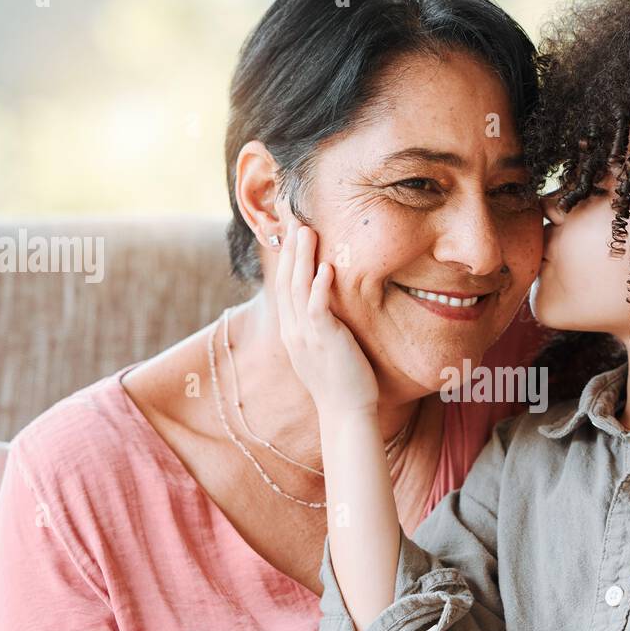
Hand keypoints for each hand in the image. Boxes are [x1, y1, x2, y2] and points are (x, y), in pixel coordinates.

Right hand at [274, 223, 377, 414]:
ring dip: (302, 258)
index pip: (284, 286)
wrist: (345, 413)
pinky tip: (326, 267)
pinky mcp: (324, 341)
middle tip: (293, 217)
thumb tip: (325, 309)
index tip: (290, 232)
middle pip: (286, 280)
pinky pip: (318, 308)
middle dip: (290, 248)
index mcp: (292, 331)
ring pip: (299, 288)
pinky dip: (320, 287)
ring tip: (307, 230)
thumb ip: (319, 327)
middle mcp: (294, 330)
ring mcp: (306, 335)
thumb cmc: (340, 383)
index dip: (286, 257)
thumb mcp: (322, 350)